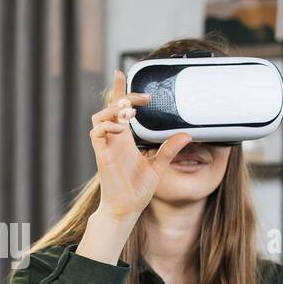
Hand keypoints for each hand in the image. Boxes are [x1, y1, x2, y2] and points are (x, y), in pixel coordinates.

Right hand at [89, 70, 189, 220]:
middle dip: (121, 96)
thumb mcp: (158, 165)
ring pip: (99, 118)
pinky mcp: (103, 156)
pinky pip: (96, 134)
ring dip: (112, 111)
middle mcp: (114, 140)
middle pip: (109, 107)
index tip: (123, 74)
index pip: (119, 107)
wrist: (127, 209)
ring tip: (128, 113)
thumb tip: (186, 135)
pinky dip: (106, 126)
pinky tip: (120, 127)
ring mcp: (107, 147)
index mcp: (125, 138)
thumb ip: (169, 149)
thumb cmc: (137, 189)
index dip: (119, 89)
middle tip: (140, 100)